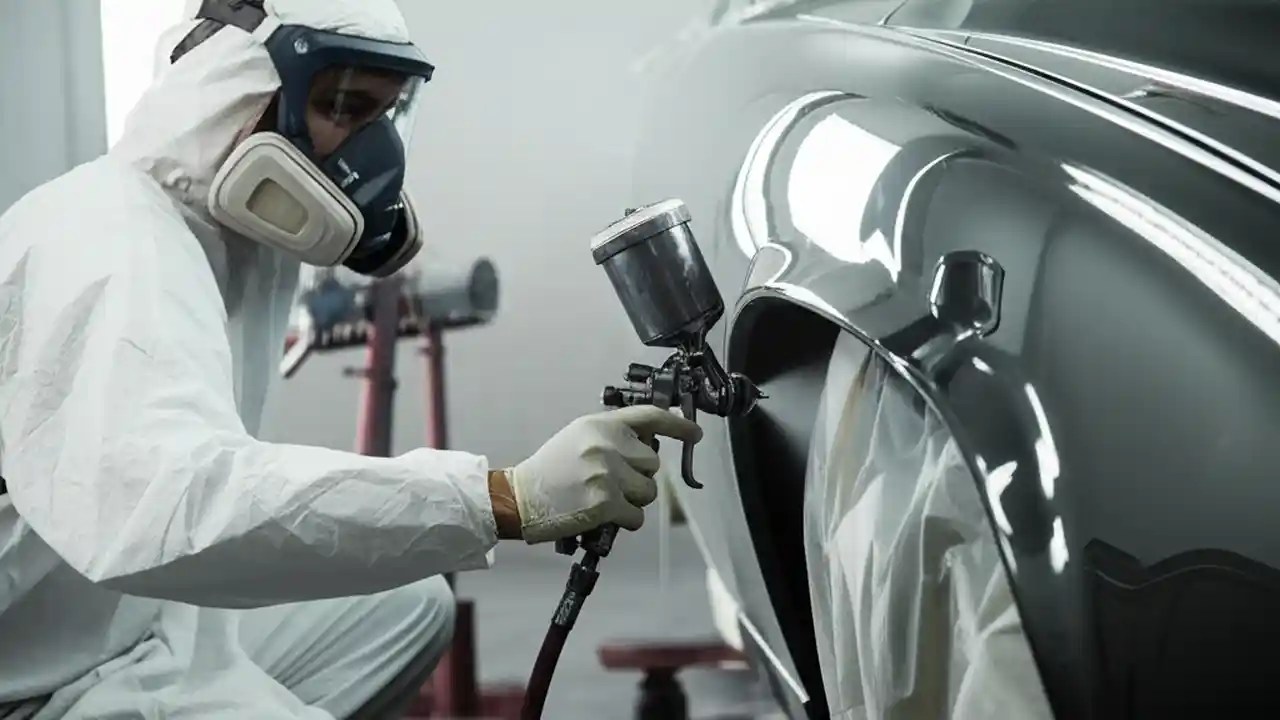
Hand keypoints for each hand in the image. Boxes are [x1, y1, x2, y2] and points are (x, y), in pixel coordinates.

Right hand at [506, 406, 702, 543]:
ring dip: (632, 501)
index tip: (695, 432)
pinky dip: (624, 521)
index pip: (649, 417)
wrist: (520, 497)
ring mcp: (608, 474)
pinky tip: (602, 515)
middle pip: (652, 464)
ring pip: (648, 492)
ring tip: (603, 499)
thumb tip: (647, 447)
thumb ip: (612, 437)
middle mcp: (607, 445)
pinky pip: (636, 516)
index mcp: (601, 425)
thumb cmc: (550, 470)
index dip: (678, 424)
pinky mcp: (606, 503)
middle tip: (612, 483)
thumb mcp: (579, 438)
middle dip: (638, 478)